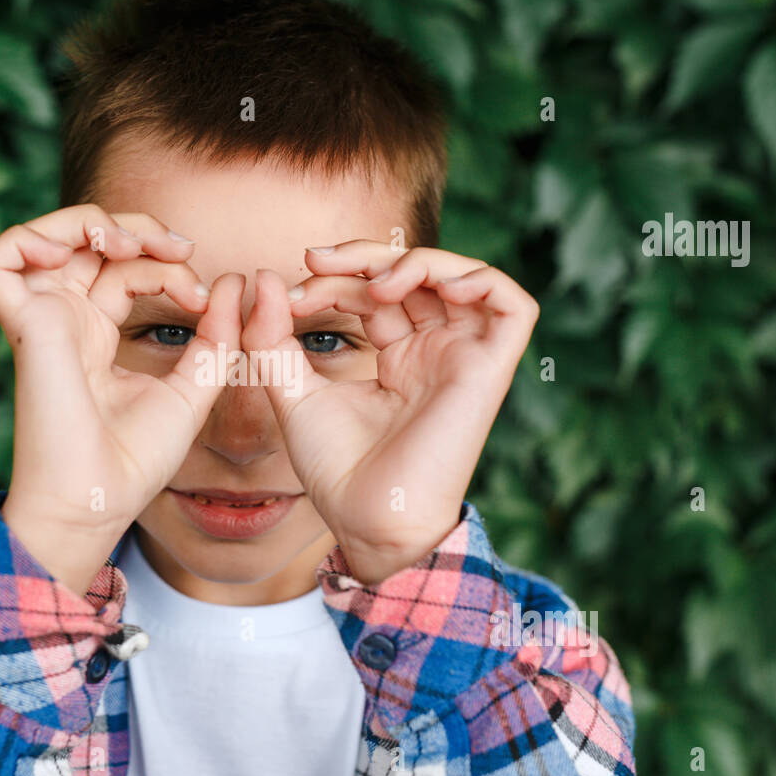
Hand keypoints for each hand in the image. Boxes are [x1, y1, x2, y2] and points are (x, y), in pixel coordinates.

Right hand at [0, 205, 243, 595]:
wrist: (99, 501)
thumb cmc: (134, 462)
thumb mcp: (194, 389)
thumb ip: (215, 337)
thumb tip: (234, 282)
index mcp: (94, 335)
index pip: (124, 270)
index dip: (167, 266)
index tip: (204, 298)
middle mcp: (63, 322)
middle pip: (85, 243)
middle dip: (137, 229)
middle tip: (180, 250)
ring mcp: (40, 322)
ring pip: (42, 236)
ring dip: (93, 222)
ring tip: (134, 243)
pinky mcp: (22, 327)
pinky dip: (30, 238)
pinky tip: (79, 251)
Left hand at [241, 241, 538, 583]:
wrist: (367, 518)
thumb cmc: (336, 469)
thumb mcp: (292, 391)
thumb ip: (272, 338)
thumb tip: (263, 278)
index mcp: (398, 357)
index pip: (374, 292)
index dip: (334, 279)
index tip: (289, 292)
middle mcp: (435, 352)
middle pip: (415, 274)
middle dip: (364, 257)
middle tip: (315, 261)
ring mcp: (464, 358)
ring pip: (463, 277)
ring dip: (417, 261)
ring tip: (372, 282)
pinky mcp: (490, 369)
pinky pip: (511, 306)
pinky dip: (479, 278)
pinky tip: (425, 285)